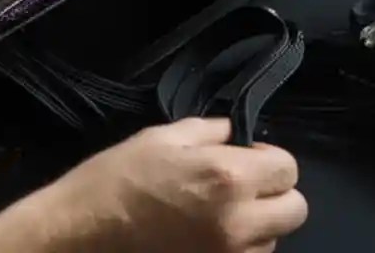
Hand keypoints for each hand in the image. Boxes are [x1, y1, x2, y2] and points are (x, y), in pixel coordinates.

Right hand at [0, 118, 307, 252]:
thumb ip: (208, 132)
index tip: (247, 157)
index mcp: (228, 178)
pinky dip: (236, 249)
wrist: (79, 234)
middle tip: (243, 186)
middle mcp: (239, 223)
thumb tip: (234, 134)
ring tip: (217, 214)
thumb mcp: (161, 138)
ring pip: (272, 241)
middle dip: (275, 194)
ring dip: (256, 225)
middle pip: (295, 211)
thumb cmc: (115, 179)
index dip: (269, 158)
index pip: (288, 168)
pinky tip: (205, 236)